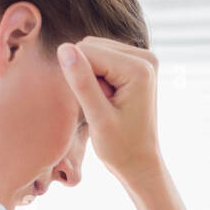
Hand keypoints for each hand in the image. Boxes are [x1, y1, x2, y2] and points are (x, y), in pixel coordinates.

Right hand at [56, 36, 161, 186]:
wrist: (140, 163)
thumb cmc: (120, 148)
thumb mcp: (98, 119)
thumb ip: (82, 83)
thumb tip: (64, 48)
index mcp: (139, 68)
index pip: (87, 51)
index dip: (79, 79)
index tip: (97, 107)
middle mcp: (146, 57)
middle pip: (90, 47)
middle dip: (86, 76)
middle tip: (102, 107)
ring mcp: (142, 58)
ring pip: (93, 51)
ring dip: (91, 78)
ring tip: (107, 105)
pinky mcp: (136, 63)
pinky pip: (101, 58)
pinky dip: (97, 78)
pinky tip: (109, 99)